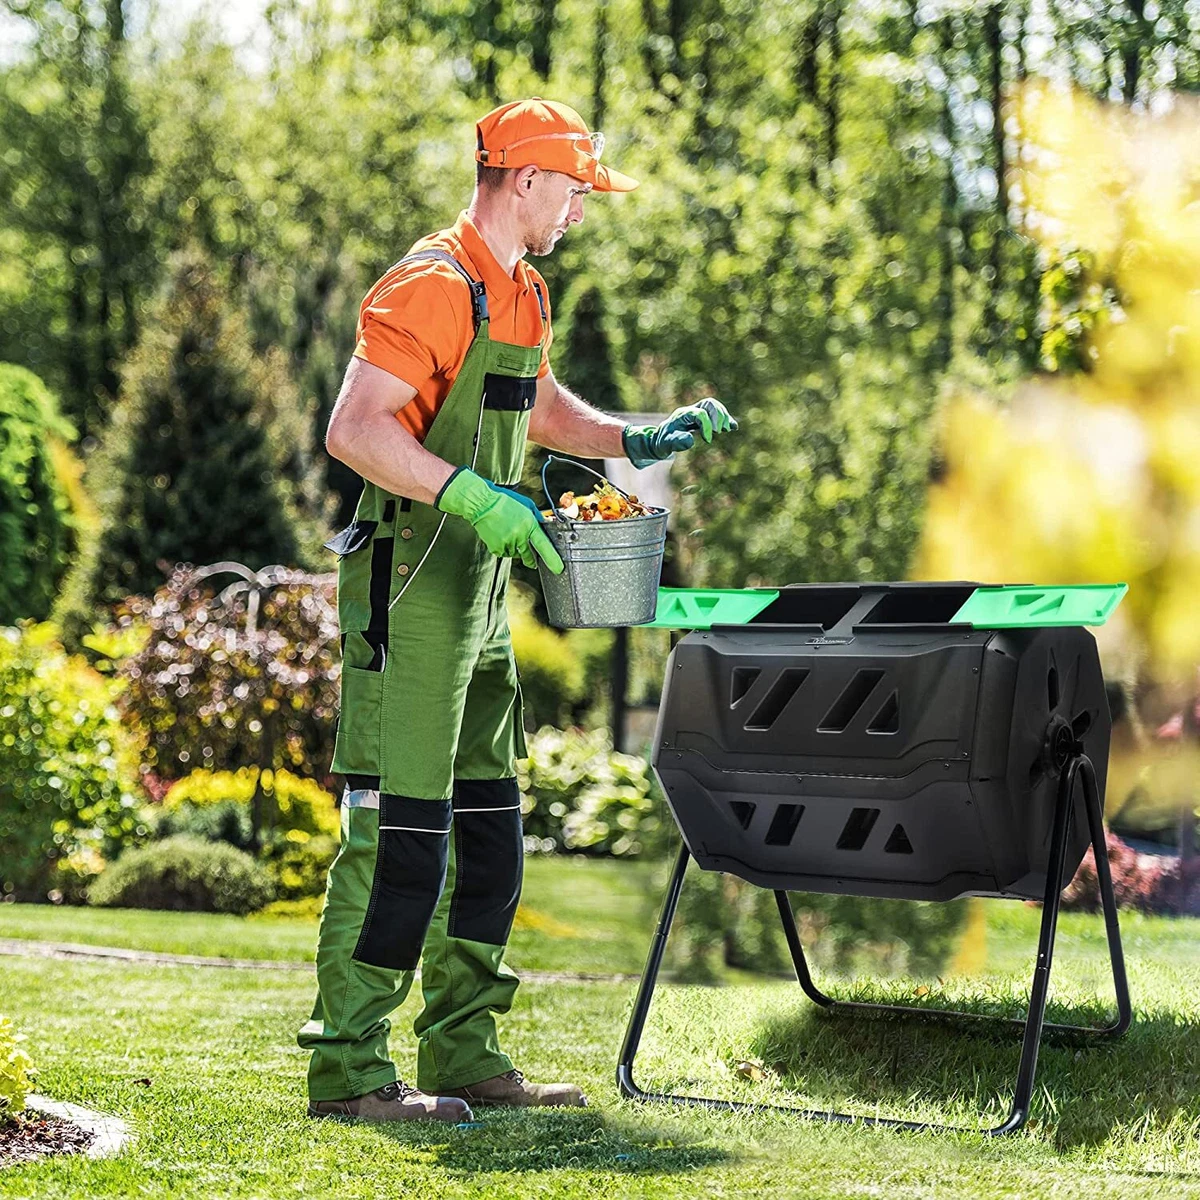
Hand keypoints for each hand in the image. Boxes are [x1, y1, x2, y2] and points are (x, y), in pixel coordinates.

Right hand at [436, 468, 564, 573]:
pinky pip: (505, 553)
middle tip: (534, 561)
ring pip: (517, 554)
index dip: (552, 559)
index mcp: (529, 524)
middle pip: (530, 556)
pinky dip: (505, 548)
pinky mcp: (496, 548)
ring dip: (517, 548)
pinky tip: (501, 535)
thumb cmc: (506, 502)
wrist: (482, 503)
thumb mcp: (527, 505)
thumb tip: (547, 528)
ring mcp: (507, 543)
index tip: (558, 568)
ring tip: (509, 532)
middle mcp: (518, 536)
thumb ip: (538, 519)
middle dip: (532, 560)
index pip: (544, 546)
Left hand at [622, 398, 737, 467]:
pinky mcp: (703, 419)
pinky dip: (725, 419)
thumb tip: (691, 440)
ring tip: (727, 429)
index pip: (699, 414)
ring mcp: (697, 413)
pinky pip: (716, 414)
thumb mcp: (667, 444)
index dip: (707, 426)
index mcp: (682, 415)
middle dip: (717, 416)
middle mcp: (691, 411)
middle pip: (709, 403)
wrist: (661, 440)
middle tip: (719, 431)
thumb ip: (677, 442)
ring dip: (723, 416)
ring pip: (714, 406)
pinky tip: (733, 427)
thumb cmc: (663, 442)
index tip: (708, 440)